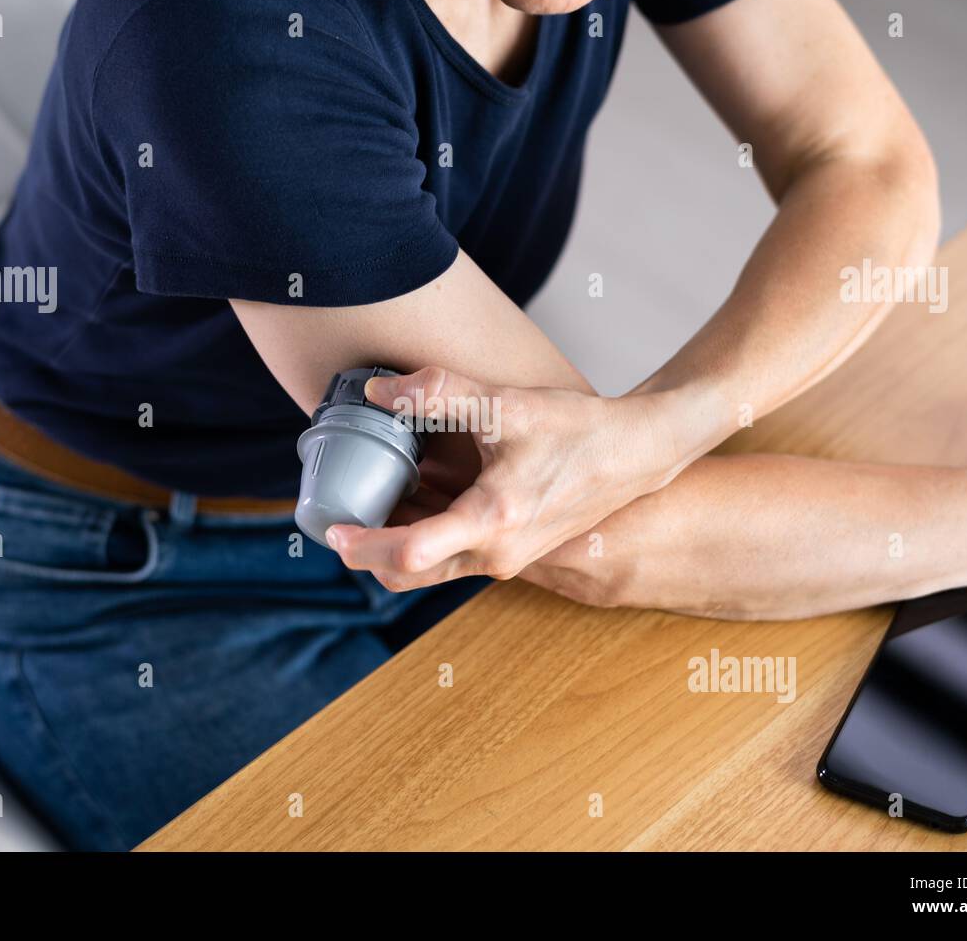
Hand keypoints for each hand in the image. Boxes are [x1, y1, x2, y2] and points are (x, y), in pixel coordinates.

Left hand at [326, 366, 676, 590]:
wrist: (636, 453)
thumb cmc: (578, 430)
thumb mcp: (506, 405)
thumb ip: (438, 393)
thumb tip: (379, 392)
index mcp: (492, 523)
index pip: (407, 553)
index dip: (361, 544)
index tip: (330, 527)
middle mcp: (496, 555)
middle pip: (409, 575)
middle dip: (366, 553)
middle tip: (336, 523)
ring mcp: (505, 560)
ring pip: (430, 569)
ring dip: (395, 544)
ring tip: (372, 501)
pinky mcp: (512, 552)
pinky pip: (453, 557)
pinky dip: (424, 537)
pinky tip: (417, 494)